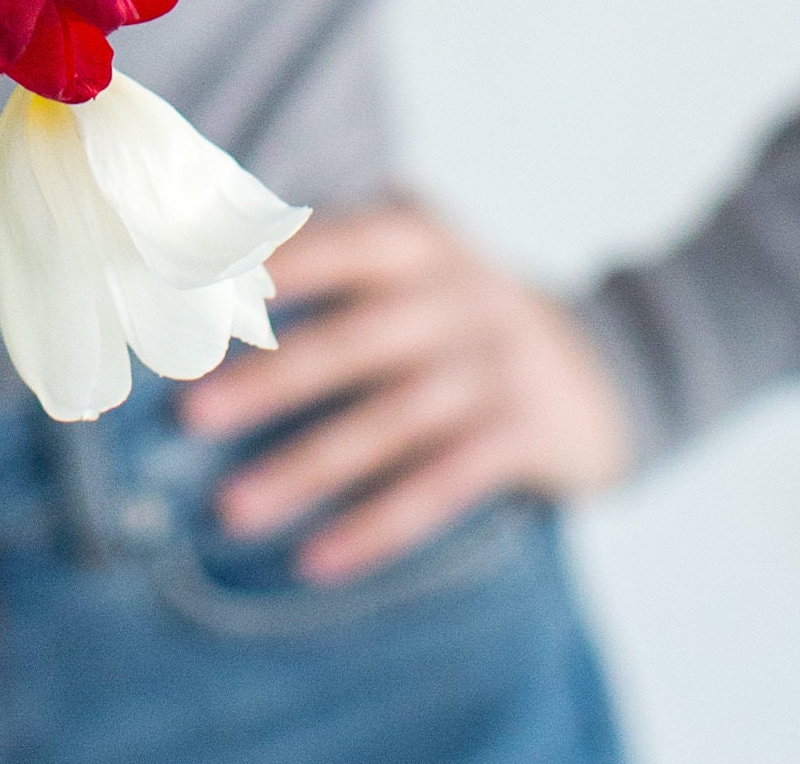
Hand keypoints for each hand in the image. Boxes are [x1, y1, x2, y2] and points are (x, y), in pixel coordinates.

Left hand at [177, 197, 630, 582]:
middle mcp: (459, 298)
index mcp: (418, 241)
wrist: (609, 368)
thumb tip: (208, 241)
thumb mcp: (418, 257)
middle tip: (191, 414)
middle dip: (269, 379)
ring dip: (306, 470)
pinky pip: (439, 489)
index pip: (334, 245)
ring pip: (389, 426)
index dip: (266, 269)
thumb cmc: (463, 310)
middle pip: (353, 341)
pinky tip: (315, 559)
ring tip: (232, 510)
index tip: (196, 298)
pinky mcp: (523, 439)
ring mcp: (495, 369)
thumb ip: (337, 247)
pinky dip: (376, 526)